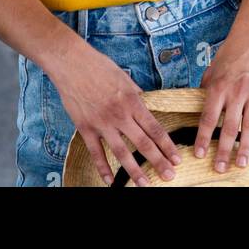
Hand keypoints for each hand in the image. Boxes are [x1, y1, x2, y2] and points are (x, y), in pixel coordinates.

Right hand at [49, 37, 183, 185]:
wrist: (72, 63)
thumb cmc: (99, 66)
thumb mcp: (124, 77)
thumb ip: (136, 94)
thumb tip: (146, 105)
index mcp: (132, 101)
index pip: (155, 128)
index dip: (167, 146)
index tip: (176, 158)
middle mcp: (120, 115)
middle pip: (143, 143)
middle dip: (159, 161)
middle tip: (170, 176)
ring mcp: (102, 123)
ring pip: (122, 153)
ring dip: (135, 171)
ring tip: (145, 185)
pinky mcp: (86, 128)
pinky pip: (96, 153)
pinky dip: (103, 168)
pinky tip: (110, 181)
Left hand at [194, 22, 248, 173]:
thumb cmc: (231, 51)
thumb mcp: (213, 68)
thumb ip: (207, 88)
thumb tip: (200, 106)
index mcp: (219, 86)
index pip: (208, 118)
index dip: (202, 138)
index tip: (198, 154)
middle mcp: (236, 92)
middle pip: (229, 127)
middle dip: (223, 150)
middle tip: (219, 168)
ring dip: (245, 148)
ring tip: (241, 164)